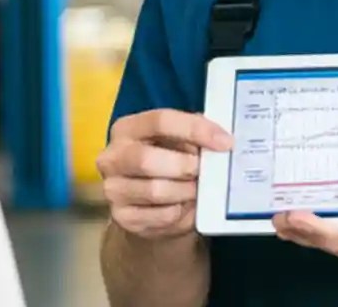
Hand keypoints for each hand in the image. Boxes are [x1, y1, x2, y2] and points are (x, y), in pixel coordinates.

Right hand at [96, 109, 233, 240]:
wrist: (148, 207)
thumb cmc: (166, 165)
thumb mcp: (176, 143)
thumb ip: (193, 137)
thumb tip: (220, 139)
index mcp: (126, 129)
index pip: (159, 121)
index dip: (194, 129)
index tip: (225, 142)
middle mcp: (112, 157)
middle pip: (147, 159)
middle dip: (185, 166)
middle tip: (206, 172)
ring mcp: (113, 189)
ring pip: (156, 191)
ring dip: (186, 191)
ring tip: (198, 190)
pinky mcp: (122, 217)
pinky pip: (160, 216)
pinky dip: (181, 212)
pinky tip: (185, 206)